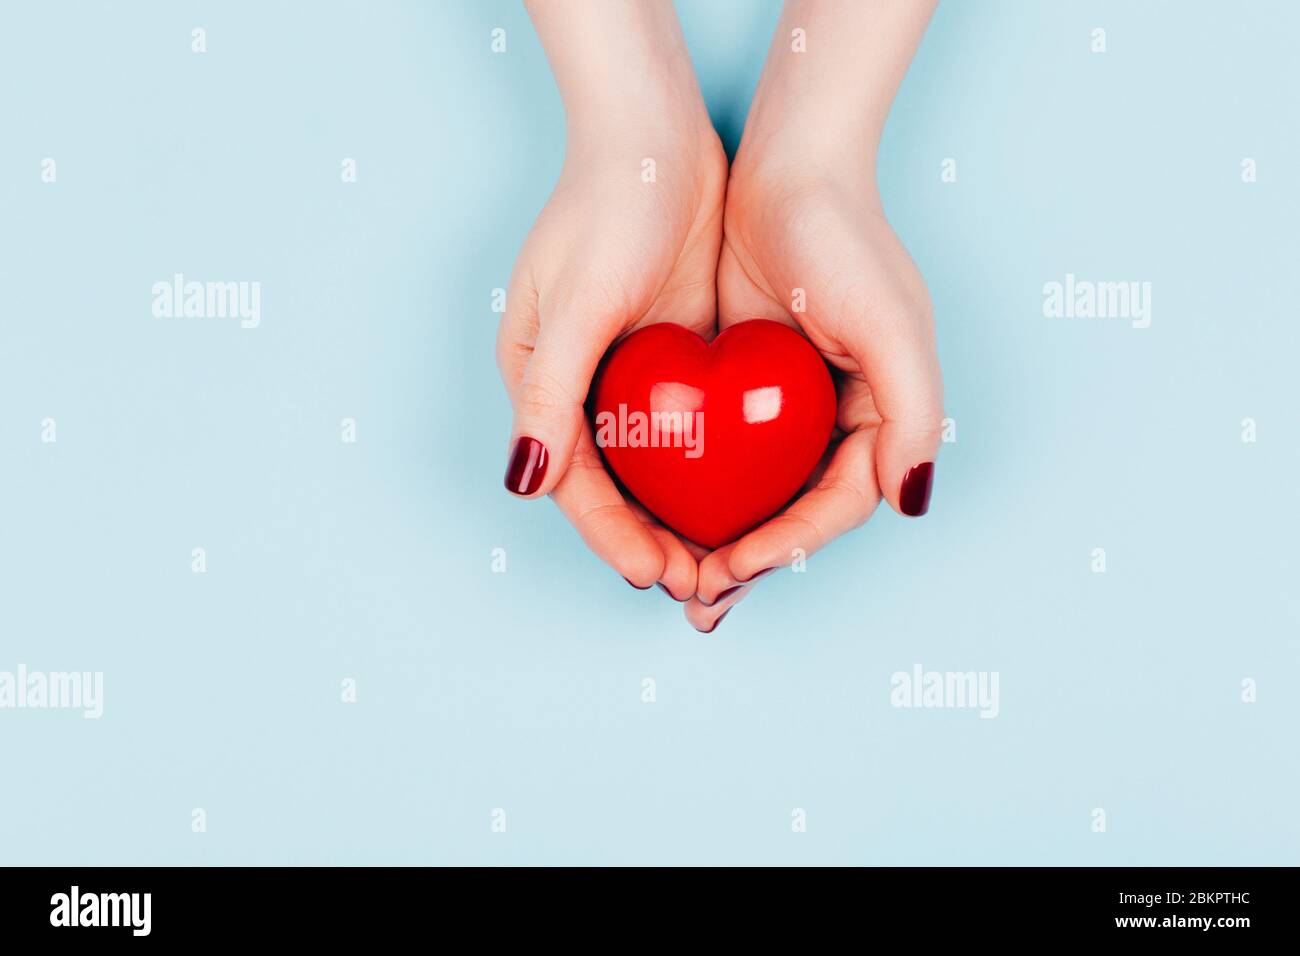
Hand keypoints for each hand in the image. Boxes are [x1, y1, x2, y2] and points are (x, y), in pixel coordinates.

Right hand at [499, 1, 725, 597]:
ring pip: (658, 471)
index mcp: (542, 383)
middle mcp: (582, 389)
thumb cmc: (603, 210)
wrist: (656, 137)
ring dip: (687, 518)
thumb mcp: (572, 305)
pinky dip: (713, 472)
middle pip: (617, 488)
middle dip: (655, 541)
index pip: (575, 481)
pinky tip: (750, 500)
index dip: (613, 535)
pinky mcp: (674, 360)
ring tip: (727, 563)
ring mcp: (631, 377)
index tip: (658, 575)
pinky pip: (693, 434)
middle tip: (704, 586)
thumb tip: (524, 483)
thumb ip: (549, 396)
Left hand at [681, 0, 942, 630]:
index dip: (785, 547)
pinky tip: (657, 513)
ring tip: (672, 579)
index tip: (728, 570)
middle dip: (747, 565)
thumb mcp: (894, 328)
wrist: (789, 171)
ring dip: (717, 541)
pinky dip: (694, 489)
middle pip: (792, 514)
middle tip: (696, 605)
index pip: (834, 507)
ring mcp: (788, 407)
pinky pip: (720, 453)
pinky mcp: (743, 386)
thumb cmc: (847, 244)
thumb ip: (914, 416)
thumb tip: (910, 502)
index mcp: (880, 420)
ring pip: (752, 495)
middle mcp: (837, 421)